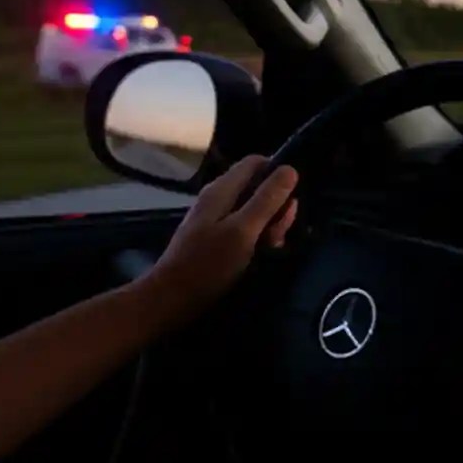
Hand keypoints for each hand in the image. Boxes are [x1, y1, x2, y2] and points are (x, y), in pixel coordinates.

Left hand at [138, 155, 298, 324]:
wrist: (171, 300)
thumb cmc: (207, 264)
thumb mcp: (243, 230)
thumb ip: (267, 200)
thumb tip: (291, 168)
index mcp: (222, 189)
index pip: (256, 163)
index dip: (277, 175)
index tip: (291, 200)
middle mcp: (218, 198)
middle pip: (258, 188)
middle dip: (276, 207)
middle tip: (278, 234)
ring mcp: (216, 219)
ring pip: (254, 211)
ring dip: (269, 226)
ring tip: (271, 248)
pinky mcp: (216, 239)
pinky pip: (245, 229)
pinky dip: (257, 238)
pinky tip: (262, 256)